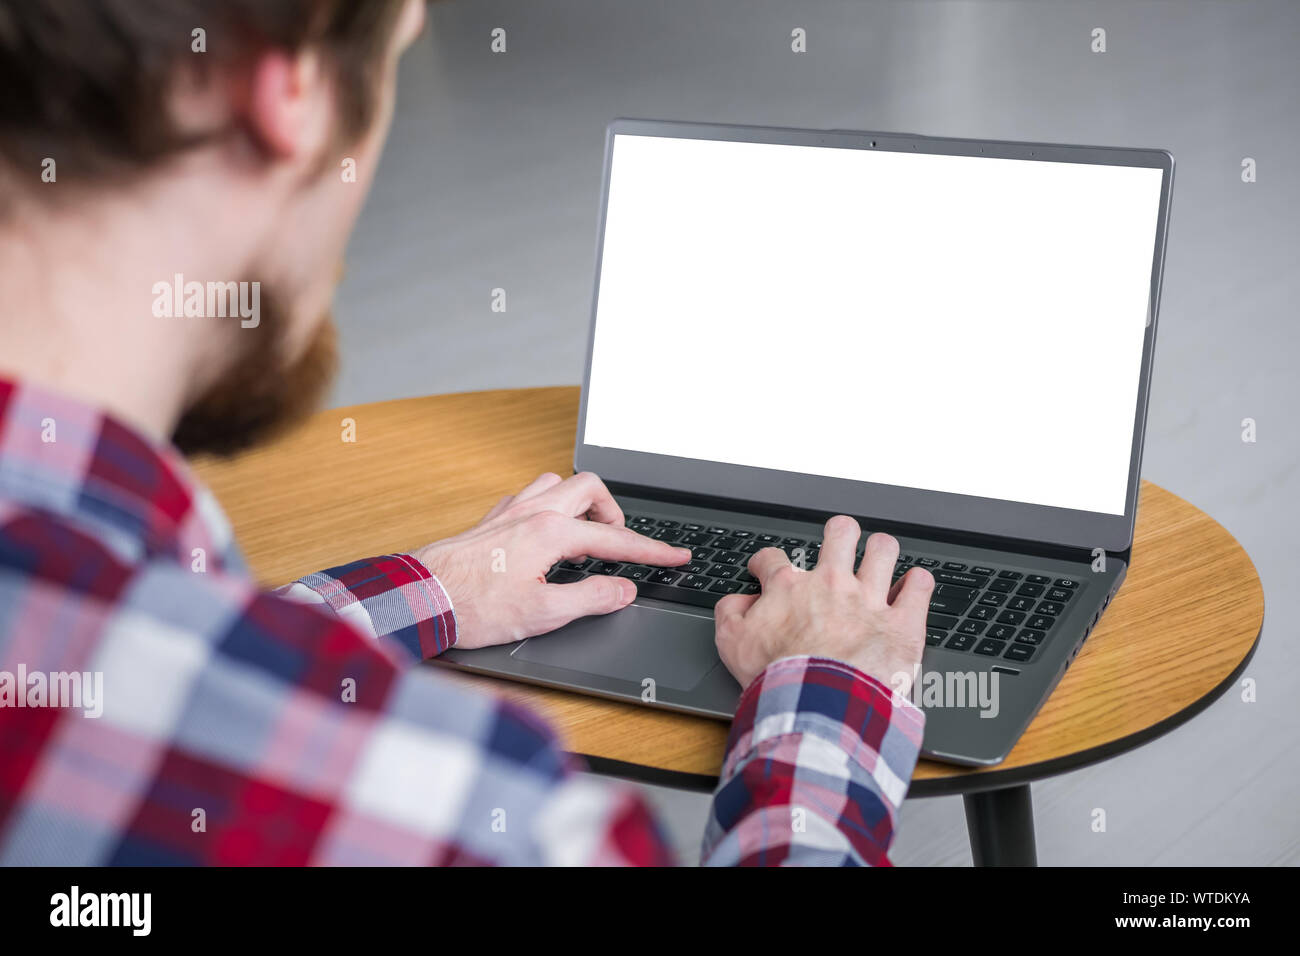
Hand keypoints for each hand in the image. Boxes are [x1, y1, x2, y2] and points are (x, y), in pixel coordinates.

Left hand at [411, 471, 689, 648]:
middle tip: (622, 543)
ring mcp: (509, 512)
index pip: (616, 538)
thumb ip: (591, 598)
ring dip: (579, 503)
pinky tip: (544, 535)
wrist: (419, 599)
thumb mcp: (544, 614)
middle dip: (614, 512)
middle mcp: (532, 512)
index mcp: (551, 533)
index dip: (652, 550)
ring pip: (557, 485)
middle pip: (590, 489)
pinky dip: (547, 509)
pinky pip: (529, 497)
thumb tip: (623, 589)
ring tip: (586, 536)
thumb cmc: (473, 607)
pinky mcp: (490, 521)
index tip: (677, 556)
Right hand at [713, 515, 933, 694]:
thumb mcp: (732, 645)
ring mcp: (870, 601)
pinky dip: (918, 585)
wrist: (819, 705)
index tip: (765, 570)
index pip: (774, 558)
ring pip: (884, 550)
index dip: (766, 562)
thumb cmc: (780, 678)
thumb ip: (730, 615)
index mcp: (791, 588)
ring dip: (882, 551)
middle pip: (840, 534)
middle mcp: (832, 585)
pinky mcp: (902, 624)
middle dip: (840, 534)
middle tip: (838, 544)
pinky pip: (919, 588)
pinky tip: (913, 588)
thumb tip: (738, 602)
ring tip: (880, 559)